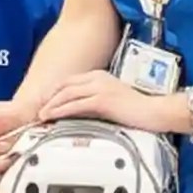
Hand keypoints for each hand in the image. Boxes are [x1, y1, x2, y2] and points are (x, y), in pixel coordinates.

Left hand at [37, 70, 176, 132]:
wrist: (156, 112)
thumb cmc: (137, 110)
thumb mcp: (111, 101)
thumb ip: (93, 101)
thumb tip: (75, 111)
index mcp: (98, 76)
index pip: (69, 82)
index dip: (54, 93)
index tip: (43, 103)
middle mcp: (97, 78)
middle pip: (64, 86)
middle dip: (49, 98)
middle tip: (37, 110)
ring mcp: (99, 87)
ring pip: (67, 94)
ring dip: (51, 105)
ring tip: (40, 116)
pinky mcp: (102, 100)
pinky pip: (75, 104)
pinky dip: (61, 111)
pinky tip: (53, 117)